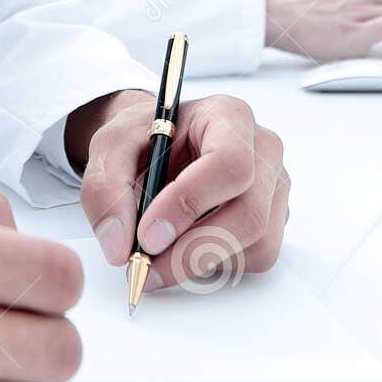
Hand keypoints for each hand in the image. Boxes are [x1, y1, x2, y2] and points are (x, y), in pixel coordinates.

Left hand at [71, 91, 288, 298]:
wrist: (159, 147)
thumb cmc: (145, 139)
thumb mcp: (110, 146)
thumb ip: (106, 188)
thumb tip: (119, 245)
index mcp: (229, 116)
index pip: (228, 163)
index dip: (190, 203)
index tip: (148, 234)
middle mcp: (263, 149)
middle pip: (248, 214)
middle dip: (191, 250)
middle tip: (144, 265)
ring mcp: (274, 187)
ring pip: (255, 244)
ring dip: (199, 262)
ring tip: (158, 254)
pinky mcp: (274, 220)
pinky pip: (255, 258)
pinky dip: (215, 265)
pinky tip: (187, 244)